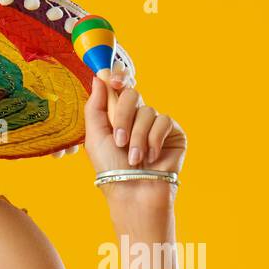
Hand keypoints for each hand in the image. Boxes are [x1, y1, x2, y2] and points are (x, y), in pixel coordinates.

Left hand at [82, 64, 186, 182]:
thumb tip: (99, 77)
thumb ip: (95, 105)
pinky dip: (154, 140)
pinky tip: (151, 157)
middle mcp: (137, 117)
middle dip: (123, 117)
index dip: (119, 78)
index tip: (114, 82)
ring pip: (148, 111)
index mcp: (118, 115)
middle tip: (119, 141)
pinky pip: (164, 122)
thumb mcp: (94, 136)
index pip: (121, 87)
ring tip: (134, 159)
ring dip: (138, 137)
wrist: (132, 191)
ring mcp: (156, 125)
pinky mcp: (174, 134)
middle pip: (133, 94)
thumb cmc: (111, 169)